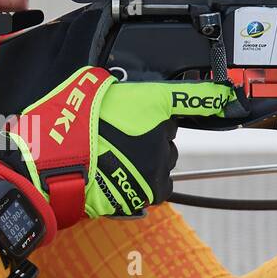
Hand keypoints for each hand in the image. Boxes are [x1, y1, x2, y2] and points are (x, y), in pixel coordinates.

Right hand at [0, 67, 239, 227]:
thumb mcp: (81, 88)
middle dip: (149, 133)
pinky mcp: (147, 191)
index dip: (214, 95)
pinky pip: (153, 184)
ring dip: (144, 158)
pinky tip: (115, 175)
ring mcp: (156, 165)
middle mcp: (160, 133)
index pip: (193, 97)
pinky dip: (139, 181)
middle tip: (116, 134)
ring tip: (111, 157)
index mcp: (148, 102)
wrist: (48, 172)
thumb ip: (110, 86)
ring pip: (161, 160)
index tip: (227, 95)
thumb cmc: (60, 129)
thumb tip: (116, 88)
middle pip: (168, 132)